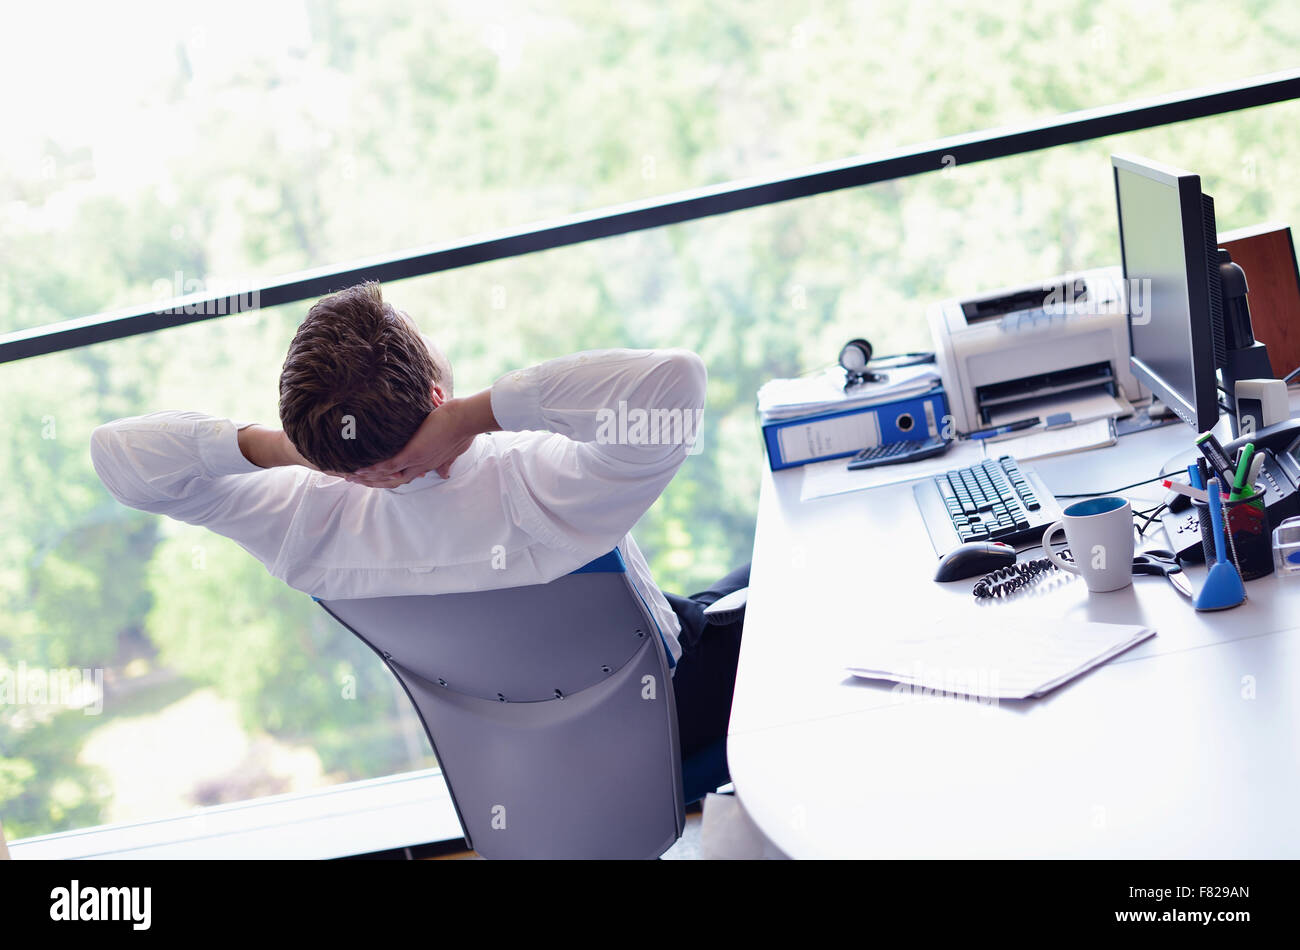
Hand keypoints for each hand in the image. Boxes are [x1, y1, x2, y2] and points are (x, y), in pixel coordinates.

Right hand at [352, 396, 480, 484]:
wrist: (467, 420)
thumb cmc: (463, 430)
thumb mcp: (455, 449)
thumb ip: (447, 461)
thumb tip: (445, 472)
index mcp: (428, 464)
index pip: (404, 476)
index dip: (388, 480)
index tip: (374, 479)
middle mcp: (421, 465)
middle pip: (392, 481)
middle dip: (372, 482)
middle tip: (353, 480)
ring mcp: (417, 460)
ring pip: (388, 475)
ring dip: (368, 477)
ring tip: (349, 476)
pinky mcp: (414, 452)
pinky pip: (390, 464)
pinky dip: (374, 468)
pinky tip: (359, 469)